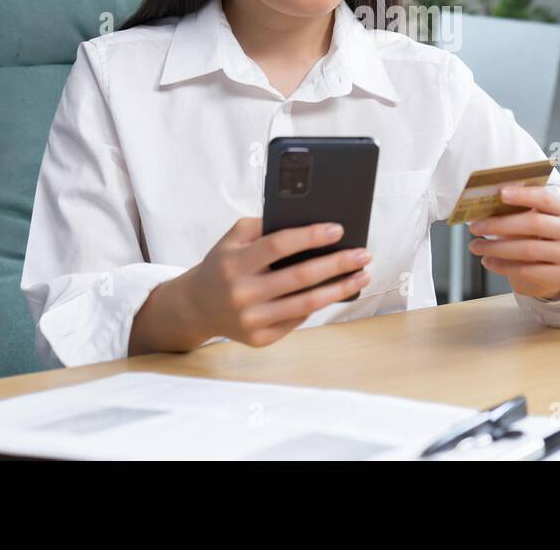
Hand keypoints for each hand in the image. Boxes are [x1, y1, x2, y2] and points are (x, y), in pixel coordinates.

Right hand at [169, 217, 372, 348]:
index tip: (339, 229)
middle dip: (338, 264)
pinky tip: (337, 292)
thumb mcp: (233, 238)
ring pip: (306, 303)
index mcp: (235, 263)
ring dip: (340, 289)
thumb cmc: (223, 264)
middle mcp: (242, 293)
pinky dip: (320, 305)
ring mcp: (251, 320)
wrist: (196, 307)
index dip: (311, 236)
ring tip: (362, 276)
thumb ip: (264, 226)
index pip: (279, 245)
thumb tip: (310, 221)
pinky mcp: (260, 338)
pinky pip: (298, 319)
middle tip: (364, 254)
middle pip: (300, 276)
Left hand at [468, 184, 559, 299]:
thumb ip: (513, 207)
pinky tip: (488, 261)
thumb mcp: (526, 217)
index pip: (545, 198)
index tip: (500, 194)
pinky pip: (527, 271)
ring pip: (529, 249)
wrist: (546, 268)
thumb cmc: (532, 235)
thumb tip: (485, 198)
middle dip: (500, 225)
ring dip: (496, 247)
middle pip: (535, 223)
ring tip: (475, 246)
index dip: (522, 195)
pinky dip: (503, 266)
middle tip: (475, 227)